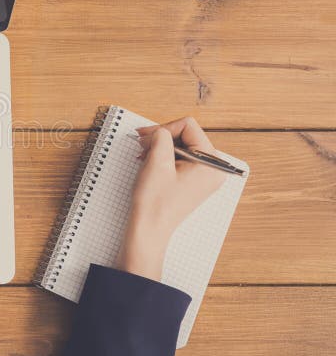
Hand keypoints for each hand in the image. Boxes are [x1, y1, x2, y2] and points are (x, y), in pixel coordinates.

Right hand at [116, 117, 225, 280]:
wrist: (150, 229)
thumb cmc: (155, 202)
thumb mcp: (157, 161)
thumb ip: (161, 136)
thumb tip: (160, 130)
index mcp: (211, 163)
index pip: (188, 126)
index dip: (164, 128)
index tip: (145, 137)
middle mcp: (213, 168)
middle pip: (186, 135)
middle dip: (162, 138)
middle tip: (142, 146)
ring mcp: (204, 175)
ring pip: (182, 145)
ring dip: (161, 147)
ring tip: (144, 157)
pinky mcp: (194, 181)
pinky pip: (181, 158)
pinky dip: (164, 157)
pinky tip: (151, 163)